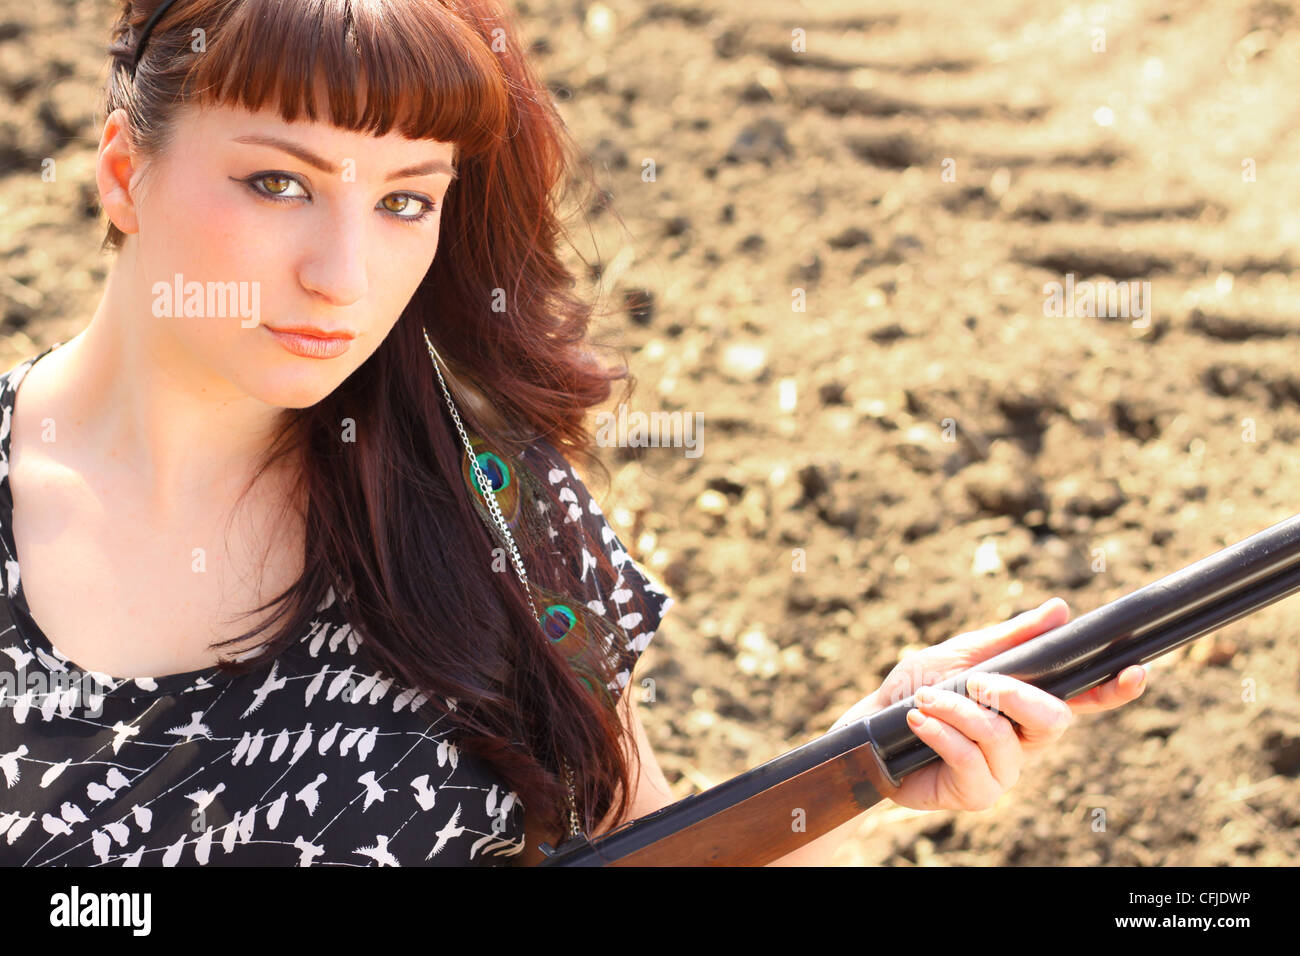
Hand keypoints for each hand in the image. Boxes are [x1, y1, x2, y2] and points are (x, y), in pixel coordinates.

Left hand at [831, 598, 1148, 811]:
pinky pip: (969, 759)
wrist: (870, 726)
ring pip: (1000, 736)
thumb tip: (1061, 609)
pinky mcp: (977, 793)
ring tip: (924, 699)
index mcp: (1028, 703)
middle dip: (1014, 695)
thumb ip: (1011, 638)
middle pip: (1053, 721)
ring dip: (957, 711)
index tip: (1135, 669)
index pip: (1084, 698)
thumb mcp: (962, 654)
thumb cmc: (917, 687)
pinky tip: (917, 720)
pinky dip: (939, 732)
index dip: (1114, 688)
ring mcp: (1004, 770)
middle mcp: (1025, 740)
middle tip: (974, 682)